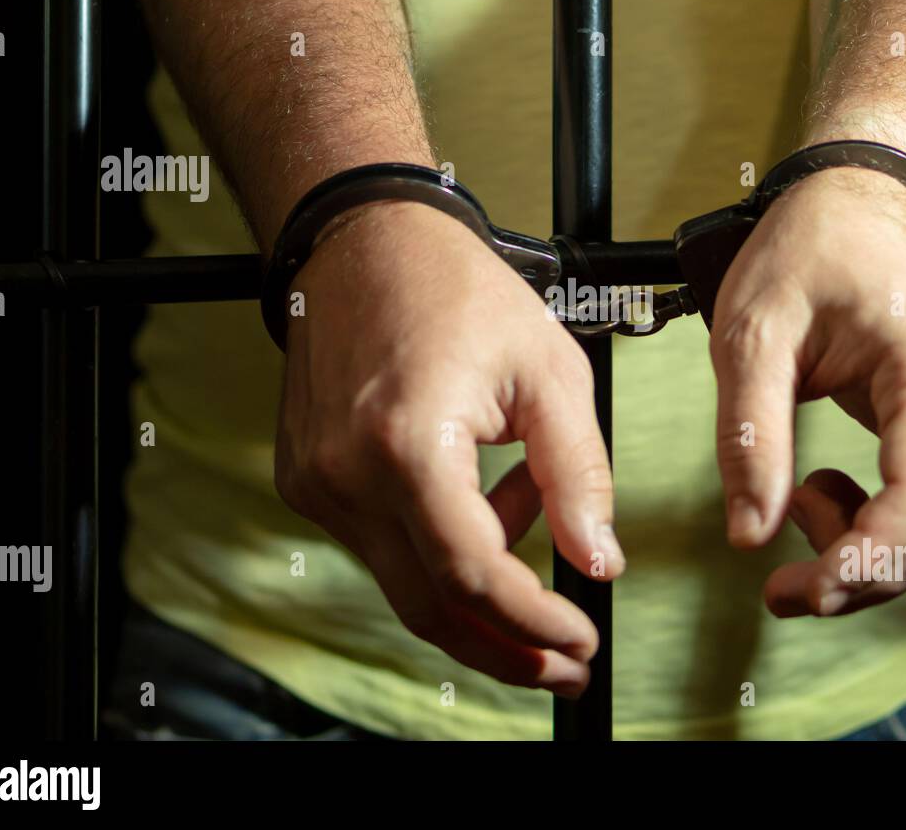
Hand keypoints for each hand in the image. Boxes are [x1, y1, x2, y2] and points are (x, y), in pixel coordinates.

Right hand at [273, 199, 621, 695]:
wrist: (362, 243)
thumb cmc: (454, 290)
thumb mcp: (549, 372)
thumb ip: (578, 475)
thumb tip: (597, 560)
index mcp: (407, 445)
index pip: (473, 578)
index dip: (534, 624)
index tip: (581, 641)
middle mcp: (346, 476)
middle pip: (430, 608)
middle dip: (506, 646)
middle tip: (564, 662)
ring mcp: (316, 484)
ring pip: (406, 583)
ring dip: (480, 584)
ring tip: (536, 520)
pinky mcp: (308, 482)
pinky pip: (382, 546)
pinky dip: (442, 546)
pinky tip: (487, 499)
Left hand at [709, 168, 905, 616]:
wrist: (863, 205)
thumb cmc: (809, 252)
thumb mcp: (752, 330)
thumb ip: (749, 431)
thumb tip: (750, 534)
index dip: (861, 563)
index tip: (794, 589)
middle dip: (857, 581)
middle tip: (778, 586)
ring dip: (863, 560)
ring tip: (792, 501)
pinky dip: (872, 532)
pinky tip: (818, 490)